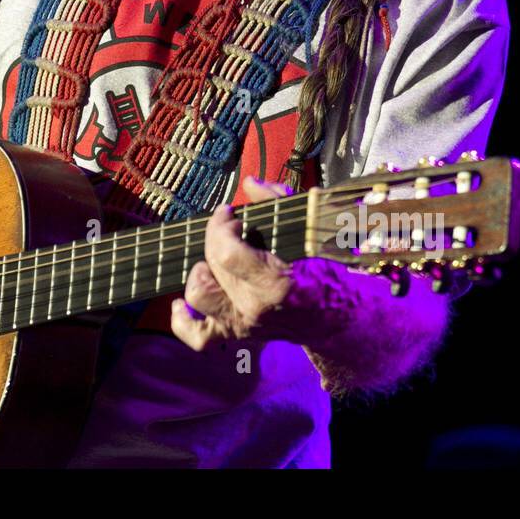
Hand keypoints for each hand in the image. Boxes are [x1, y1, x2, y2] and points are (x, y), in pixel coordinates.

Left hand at [171, 175, 346, 350]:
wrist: (339, 320)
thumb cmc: (327, 272)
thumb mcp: (309, 231)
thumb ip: (278, 202)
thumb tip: (250, 182)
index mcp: (275, 283)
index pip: (225, 252)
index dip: (220, 225)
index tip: (230, 212)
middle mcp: (254, 308)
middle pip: (213, 264)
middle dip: (217, 236)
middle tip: (232, 227)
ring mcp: (243, 325)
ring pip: (198, 295)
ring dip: (201, 271)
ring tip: (216, 260)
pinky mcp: (236, 335)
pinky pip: (198, 336)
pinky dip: (183, 320)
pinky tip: (181, 303)